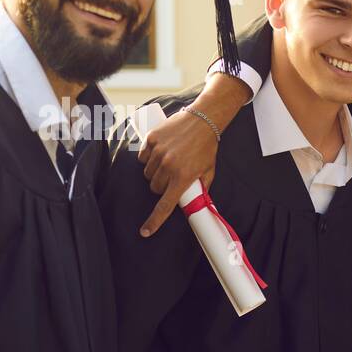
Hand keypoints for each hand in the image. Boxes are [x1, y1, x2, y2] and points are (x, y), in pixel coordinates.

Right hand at [136, 73, 250, 236]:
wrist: (203, 120)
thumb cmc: (207, 147)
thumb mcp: (208, 171)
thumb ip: (201, 189)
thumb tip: (197, 204)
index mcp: (183, 177)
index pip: (166, 205)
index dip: (155, 220)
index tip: (146, 231)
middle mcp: (168, 166)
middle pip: (155, 188)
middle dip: (162, 187)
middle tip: (173, 177)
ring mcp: (158, 152)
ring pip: (148, 174)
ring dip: (156, 173)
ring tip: (169, 161)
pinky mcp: (151, 140)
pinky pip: (143, 158)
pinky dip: (149, 158)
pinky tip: (161, 152)